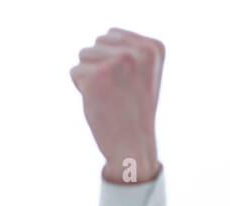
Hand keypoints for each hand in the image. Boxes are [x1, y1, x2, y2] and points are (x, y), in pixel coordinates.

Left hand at [71, 28, 163, 184]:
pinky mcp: (98, 76)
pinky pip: (75, 72)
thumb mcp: (144, 75)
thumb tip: (104, 38)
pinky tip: (99, 103)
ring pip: (84, 55)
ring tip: (109, 98)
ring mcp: (118, 62)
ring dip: (90, 78)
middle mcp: (138, 51)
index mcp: (154, 48)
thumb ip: (131, 51)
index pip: (113, 35)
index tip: (128, 84)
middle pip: (98, 43)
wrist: (133, 146)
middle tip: (117, 94)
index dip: (112, 60)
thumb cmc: (134, 112)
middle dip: (100, 67)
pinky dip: (81, 89)